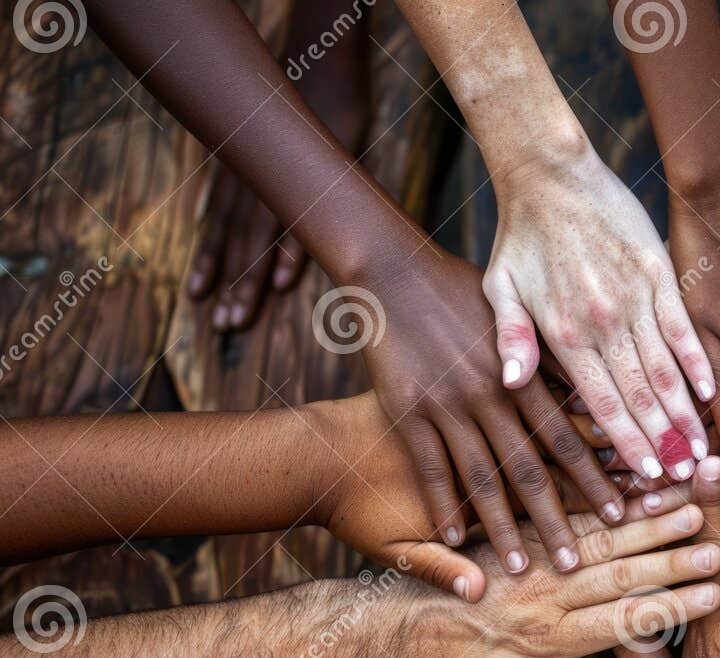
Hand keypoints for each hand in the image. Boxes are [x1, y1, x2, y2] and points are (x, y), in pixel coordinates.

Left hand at [185, 8, 369, 329]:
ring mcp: (287, 182)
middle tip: (222, 327)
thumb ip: (250, 183)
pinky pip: (302, 222)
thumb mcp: (267, 147)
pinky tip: (282, 282)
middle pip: (238, 241)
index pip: (219, 222)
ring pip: (260, 240)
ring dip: (249, 282)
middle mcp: (257, 181)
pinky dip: (291, 253)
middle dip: (229, 285)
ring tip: (240, 317)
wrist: (325, 69)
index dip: (208, 259)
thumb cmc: (301, 110)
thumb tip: (213, 212)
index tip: (196, 295)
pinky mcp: (319, 178)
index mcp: (244, 174)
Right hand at [356, 250, 623, 577]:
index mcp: (524, 374)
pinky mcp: (406, 410)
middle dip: (559, 517)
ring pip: (482, 478)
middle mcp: (491, 393)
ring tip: (524, 568)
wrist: (395, 270)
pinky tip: (456, 541)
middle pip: (532, 467)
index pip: (569, 436)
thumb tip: (597, 402)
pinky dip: (442, 507)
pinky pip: (429, 468)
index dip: (596, 477)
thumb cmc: (464, 293)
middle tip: (579, 562)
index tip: (622, 513)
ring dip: (504, 526)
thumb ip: (553, 362)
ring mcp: (447, 404)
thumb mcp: (520, 316)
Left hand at [387, 507, 719, 657]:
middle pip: (617, 572)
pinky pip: (564, 511)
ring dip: (648, 520)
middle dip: (671, 558)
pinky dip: (604, 497)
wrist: (379, 630)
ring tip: (692, 504)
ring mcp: (528, 559)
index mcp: (544, 639)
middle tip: (718, 542)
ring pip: (598, 535)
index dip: (669, 607)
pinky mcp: (512, 531)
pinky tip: (638, 483)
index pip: (619, 621)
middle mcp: (541, 594)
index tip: (714, 595)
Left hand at [487, 151, 712, 483]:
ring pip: (667, 369)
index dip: (628, 442)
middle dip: (666, 441)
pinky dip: (698, 362)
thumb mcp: (498, 288)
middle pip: (642, 395)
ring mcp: (636, 297)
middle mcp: (605, 321)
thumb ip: (510, 338)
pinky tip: (711, 392)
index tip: (648, 476)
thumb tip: (511, 385)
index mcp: (565, 333)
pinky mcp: (659, 273)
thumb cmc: (521, 235)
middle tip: (687, 476)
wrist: (551, 171)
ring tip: (703, 448)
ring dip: (687, 413)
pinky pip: (683, 328)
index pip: (602, 403)